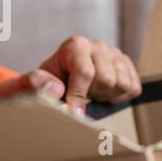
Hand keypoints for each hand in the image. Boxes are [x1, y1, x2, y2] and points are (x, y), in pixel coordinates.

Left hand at [0, 35, 141, 115]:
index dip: (79, 96)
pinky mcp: (126, 66)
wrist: (55, 84)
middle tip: (79, 96)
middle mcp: (96, 45)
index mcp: (74, 46)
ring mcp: (114, 54)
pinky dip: (119, 97)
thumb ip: (31, 84)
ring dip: (106, 96)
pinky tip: (102, 94)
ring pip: (122, 84)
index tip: (74, 114)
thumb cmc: (41, 86)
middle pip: (106, 79)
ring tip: (90, 94)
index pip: (84, 72)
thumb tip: (54, 88)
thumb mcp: (27, 86)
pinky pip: (133, 88)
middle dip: (92, 94)